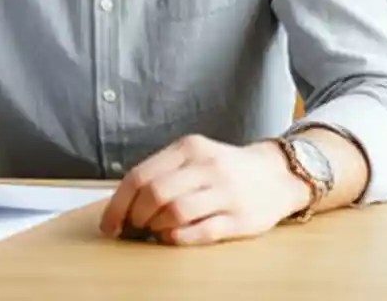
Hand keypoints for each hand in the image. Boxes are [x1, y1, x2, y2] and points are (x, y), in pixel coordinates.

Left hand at [98, 134, 309, 245]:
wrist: (276, 175)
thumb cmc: (223, 169)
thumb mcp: (193, 158)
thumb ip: (161, 174)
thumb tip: (122, 207)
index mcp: (188, 148)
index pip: (140, 175)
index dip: (118, 204)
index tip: (109, 224)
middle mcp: (206, 165)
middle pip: (154, 194)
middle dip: (136, 217)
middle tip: (134, 228)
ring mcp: (225, 191)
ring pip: (175, 212)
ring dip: (156, 228)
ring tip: (155, 231)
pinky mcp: (240, 218)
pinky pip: (200, 232)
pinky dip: (178, 239)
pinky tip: (173, 238)